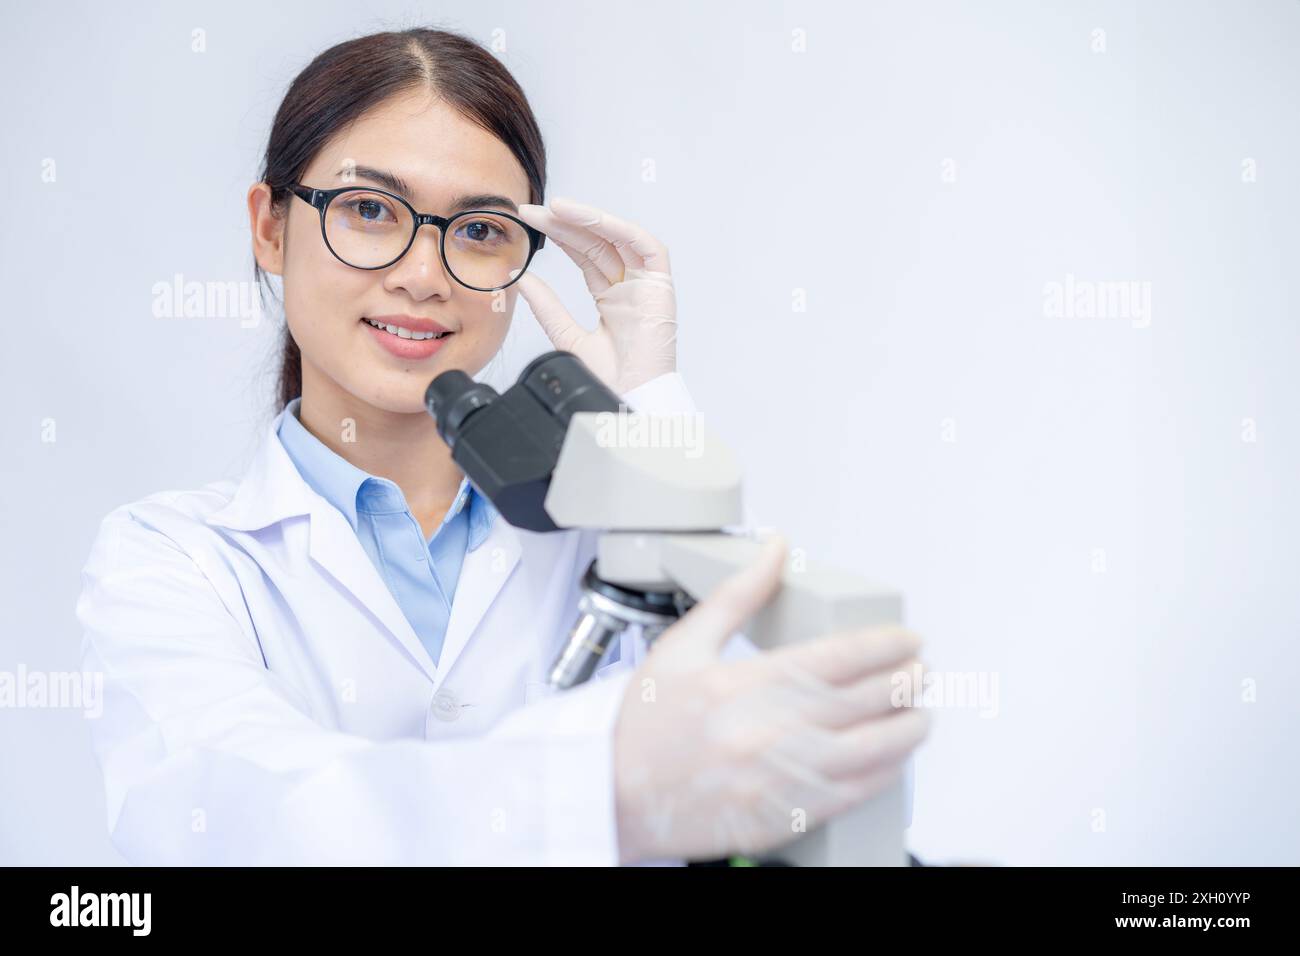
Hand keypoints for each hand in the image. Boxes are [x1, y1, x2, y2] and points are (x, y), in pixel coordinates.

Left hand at [512, 197, 676, 394]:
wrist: (629, 403)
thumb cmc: (608, 382)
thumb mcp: (567, 337)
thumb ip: (548, 307)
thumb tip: (521, 279)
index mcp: (612, 301)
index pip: (584, 257)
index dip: (558, 237)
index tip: (529, 222)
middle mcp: (631, 289)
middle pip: (598, 245)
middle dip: (565, 224)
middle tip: (533, 211)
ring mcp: (647, 287)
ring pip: (618, 240)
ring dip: (589, 220)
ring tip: (556, 208)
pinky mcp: (662, 287)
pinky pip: (646, 247)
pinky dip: (620, 229)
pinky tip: (591, 220)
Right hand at [611, 535, 930, 863]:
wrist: (612, 793)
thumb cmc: (644, 723)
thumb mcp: (684, 644)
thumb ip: (738, 595)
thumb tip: (775, 548)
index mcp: (746, 682)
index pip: (839, 656)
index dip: (884, 645)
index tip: (906, 639)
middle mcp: (768, 730)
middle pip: (863, 700)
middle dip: (905, 681)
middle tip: (921, 669)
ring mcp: (778, 777)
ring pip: (868, 750)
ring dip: (906, 729)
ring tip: (921, 713)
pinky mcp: (782, 816)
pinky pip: (849, 795)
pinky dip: (883, 776)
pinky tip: (895, 760)